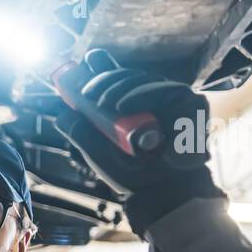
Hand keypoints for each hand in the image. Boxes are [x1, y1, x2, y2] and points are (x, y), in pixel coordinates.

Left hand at [53, 49, 211, 193]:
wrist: (159, 190)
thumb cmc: (130, 172)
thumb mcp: (97, 153)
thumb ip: (80, 133)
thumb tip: (61, 114)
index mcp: (128, 105)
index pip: (115, 78)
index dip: (101, 66)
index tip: (86, 60)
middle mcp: (149, 99)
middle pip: (128, 76)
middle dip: (106, 80)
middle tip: (89, 94)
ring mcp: (170, 100)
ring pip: (146, 80)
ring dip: (123, 87)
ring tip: (107, 104)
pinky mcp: (190, 104)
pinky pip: (170, 91)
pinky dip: (147, 95)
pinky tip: (127, 106)